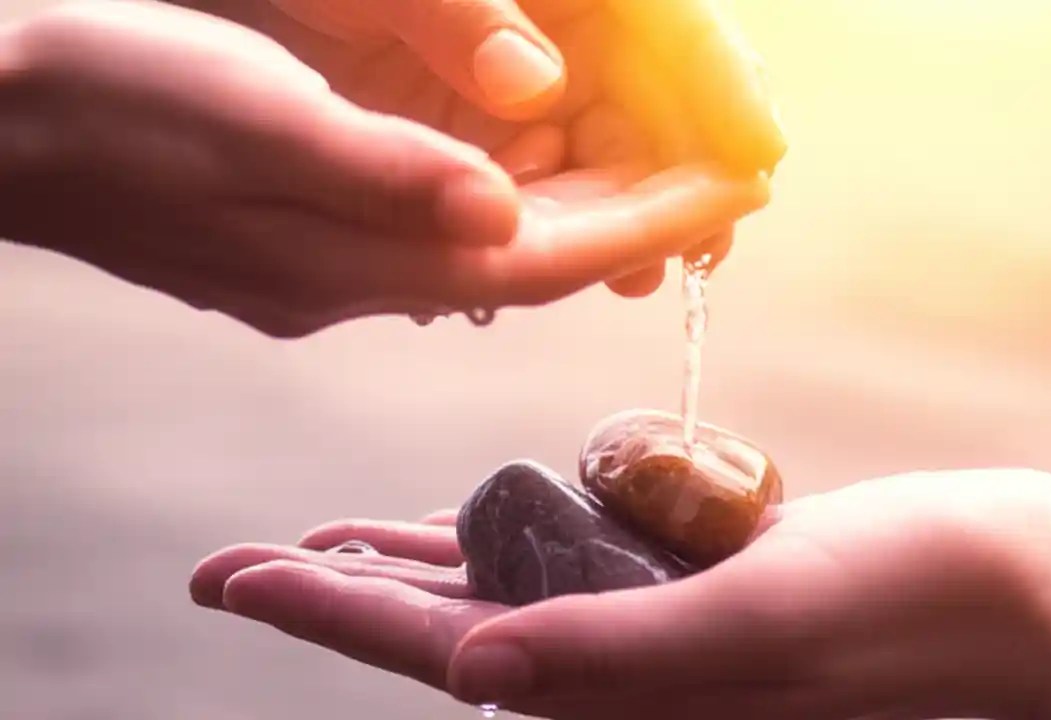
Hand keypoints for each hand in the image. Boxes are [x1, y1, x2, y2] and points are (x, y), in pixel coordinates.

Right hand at [1, 2, 768, 336]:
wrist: (0, 122)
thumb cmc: (105, 104)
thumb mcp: (246, 121)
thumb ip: (379, 176)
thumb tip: (502, 214)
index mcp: (351, 260)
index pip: (542, 260)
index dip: (647, 226)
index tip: (735, 195)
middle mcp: (354, 277)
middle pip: (534, 259)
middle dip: (636, 218)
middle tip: (724, 178)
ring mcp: (329, 263)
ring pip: (493, 243)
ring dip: (579, 205)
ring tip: (662, 161)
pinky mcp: (307, 236)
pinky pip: (440, 225)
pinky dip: (507, 194)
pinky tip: (539, 158)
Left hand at [190, 471, 1050, 719]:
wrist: (1040, 604)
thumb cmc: (921, 618)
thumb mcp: (761, 630)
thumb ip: (615, 654)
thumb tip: (465, 673)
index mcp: (623, 699)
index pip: (437, 657)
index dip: (325, 617)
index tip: (232, 578)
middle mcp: (631, 678)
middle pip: (448, 636)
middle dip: (345, 600)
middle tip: (250, 564)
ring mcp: (667, 633)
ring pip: (506, 597)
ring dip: (416, 570)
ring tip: (331, 546)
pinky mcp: (706, 588)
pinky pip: (581, 558)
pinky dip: (515, 535)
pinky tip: (474, 519)